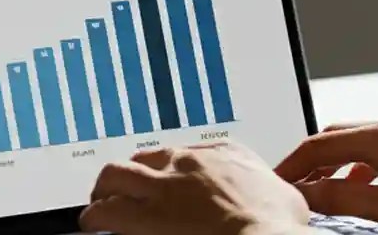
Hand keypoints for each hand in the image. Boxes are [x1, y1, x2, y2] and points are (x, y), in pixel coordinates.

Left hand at [80, 142, 311, 234]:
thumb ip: (270, 188)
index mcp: (224, 154)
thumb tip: (278, 198)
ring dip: (106, 188)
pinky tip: (92, 223)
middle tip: (127, 187)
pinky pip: (105, 211)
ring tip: (100, 202)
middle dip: (135, 171)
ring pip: (116, 175)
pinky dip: (95, 216)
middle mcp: (188, 163)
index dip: (174, 166)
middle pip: (147, 156)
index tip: (172, 178)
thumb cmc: (277, 225)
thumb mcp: (285, 196)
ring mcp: (162, 187)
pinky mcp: (143, 217)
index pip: (188, 152)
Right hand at [275, 120, 377, 230]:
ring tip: (320, 192)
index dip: (291, 164)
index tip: (273, 182)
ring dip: (334, 166)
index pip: (319, 144)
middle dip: (309, 161)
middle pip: (336, 138)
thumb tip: (306, 194)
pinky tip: (362, 189)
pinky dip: (357, 168)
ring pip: (357, 143)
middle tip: (290, 185)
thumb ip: (344, 198)